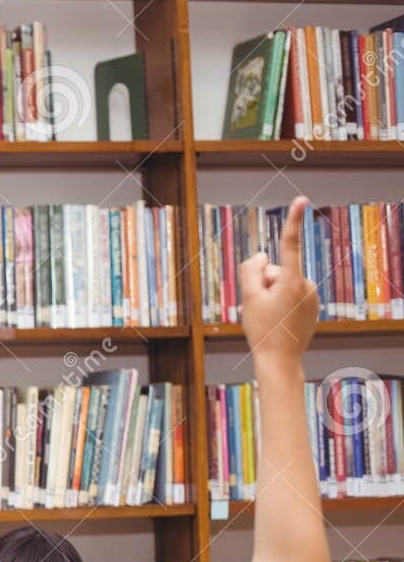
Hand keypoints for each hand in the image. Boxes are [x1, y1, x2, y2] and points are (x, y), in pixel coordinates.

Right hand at [239, 196, 318, 366]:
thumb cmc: (262, 330)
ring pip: (282, 284)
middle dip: (263, 284)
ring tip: (267, 318)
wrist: (280, 360)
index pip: (290, 244)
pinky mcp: (312, 306)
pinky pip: (291, 295)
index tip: (301, 200)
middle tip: (258, 308)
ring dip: (271, 295)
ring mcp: (311, 296)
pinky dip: (281, 303)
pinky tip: (277, 321)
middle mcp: (306, 284)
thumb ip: (250, 271)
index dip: (293, 221)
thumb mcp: (249, 298)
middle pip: (275, 271)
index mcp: (291, 280)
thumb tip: (260, 256)